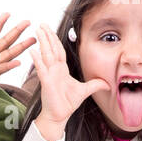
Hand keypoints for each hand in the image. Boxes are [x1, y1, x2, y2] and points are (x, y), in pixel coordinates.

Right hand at [30, 23, 109, 140]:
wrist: (59, 116)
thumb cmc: (67, 103)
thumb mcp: (85, 91)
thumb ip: (95, 84)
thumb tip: (108, 83)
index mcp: (61, 70)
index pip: (58, 51)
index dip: (55, 40)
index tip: (51, 30)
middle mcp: (53, 70)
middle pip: (50, 49)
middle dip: (47, 36)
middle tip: (42, 24)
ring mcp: (49, 74)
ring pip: (45, 55)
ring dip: (42, 42)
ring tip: (38, 31)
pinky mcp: (46, 82)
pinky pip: (41, 69)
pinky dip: (37, 60)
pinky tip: (33, 51)